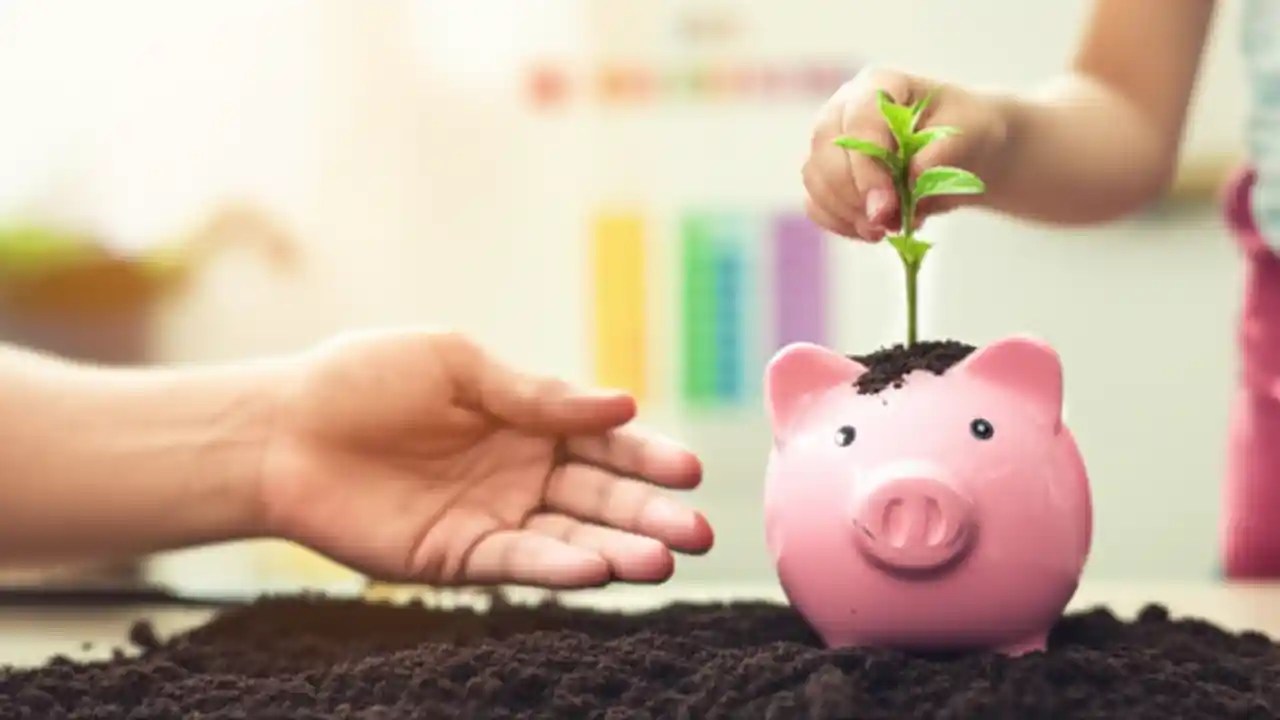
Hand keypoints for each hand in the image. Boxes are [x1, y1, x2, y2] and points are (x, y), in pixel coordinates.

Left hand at [257, 328, 712, 588]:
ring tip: (665, 559)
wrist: (282, 428)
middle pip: (600, 497)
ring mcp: (492, 518)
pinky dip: (556, 569)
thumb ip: (536, 394)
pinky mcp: (456, 558)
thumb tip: (622, 404)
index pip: (603, 442)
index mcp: (527, 420)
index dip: (646, 456)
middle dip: (651, 513)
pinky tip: (595, 568)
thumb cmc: (365, 379)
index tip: (688, 469)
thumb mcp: (457, 365)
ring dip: (618, 550)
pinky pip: (516, 565)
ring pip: (570, 539)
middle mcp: (521, 473)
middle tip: (701, 532)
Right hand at [803, 66, 1008, 240]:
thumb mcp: (970, 132)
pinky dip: (839, 223)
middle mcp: (845, 108)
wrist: (966, 149)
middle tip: (889, 223)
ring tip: (887, 228)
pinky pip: (815, 203)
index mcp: (880, 86)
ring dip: (847, 212)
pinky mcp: (827, 175)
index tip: (887, 206)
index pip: (858, 121)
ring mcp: (831, 142)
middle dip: (855, 195)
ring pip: (816, 179)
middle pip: (827, 151)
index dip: (867, 166)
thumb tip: (910, 177)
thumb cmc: (967, 130)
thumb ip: (941, 151)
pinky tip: (872, 232)